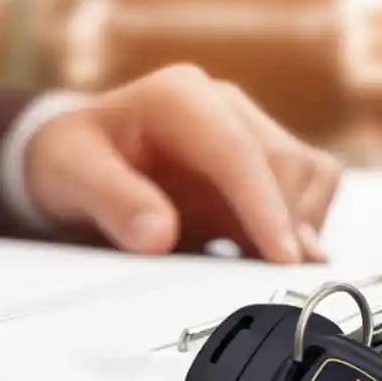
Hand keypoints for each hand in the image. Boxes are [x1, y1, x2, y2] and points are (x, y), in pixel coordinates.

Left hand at [24, 65, 342, 262]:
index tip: (282, 257)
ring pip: (310, 176)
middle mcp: (223, 104)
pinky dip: (299, 228)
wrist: (75, 161)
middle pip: (285, 164)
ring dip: (298, 227)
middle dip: (285, 225)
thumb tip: (160, 235)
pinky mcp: (262, 161)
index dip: (264, 205)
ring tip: (261, 271)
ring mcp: (247, 130)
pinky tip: (262, 258)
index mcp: (178, 96)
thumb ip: (113, 203)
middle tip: (271, 284)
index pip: (237, 150)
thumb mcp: (71, 178)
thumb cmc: (71, 162)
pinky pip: (310, 191)